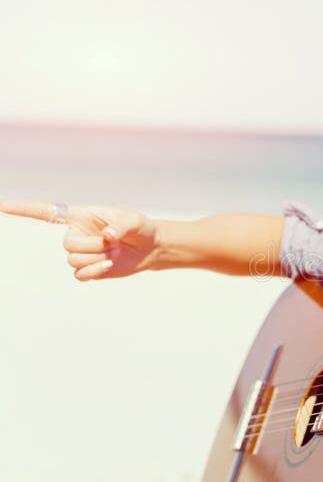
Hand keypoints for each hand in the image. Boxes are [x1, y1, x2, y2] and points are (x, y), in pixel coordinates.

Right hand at [0, 200, 157, 280]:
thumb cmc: (139, 228)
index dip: (22, 209)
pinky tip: (108, 266)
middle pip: (67, 245)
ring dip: (97, 258)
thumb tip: (106, 237)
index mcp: (80, 216)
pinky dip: (94, 272)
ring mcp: (80, 253)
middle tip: (114, 243)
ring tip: (116, 252)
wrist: (149, 248)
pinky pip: (79, 275)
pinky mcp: (88, 269)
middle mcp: (75, 234)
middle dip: (93, 247)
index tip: (1, 206)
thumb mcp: (133, 220)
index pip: (45, 212)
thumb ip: (120, 226)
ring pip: (73, 261)